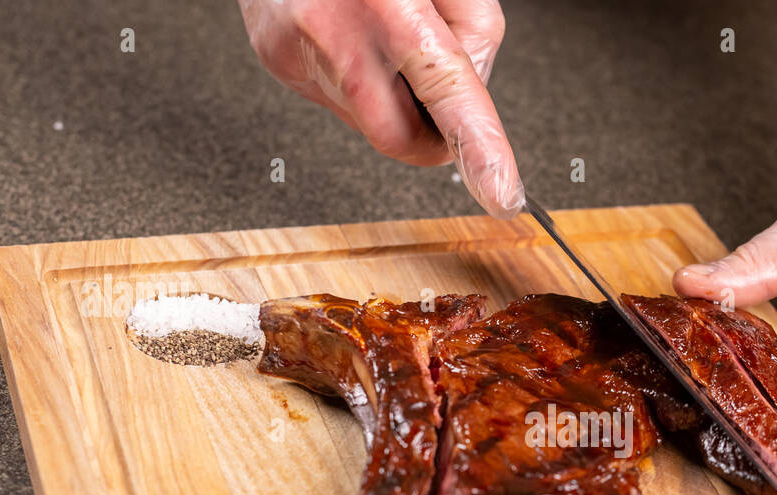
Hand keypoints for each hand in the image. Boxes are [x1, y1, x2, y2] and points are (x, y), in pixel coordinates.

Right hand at [239, 0, 523, 217]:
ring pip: (366, 119)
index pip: (448, 95)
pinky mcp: (273, 58)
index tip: (502, 194)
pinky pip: (333, 94)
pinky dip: (353, 72)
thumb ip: (474, 30)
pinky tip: (348, 27)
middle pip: (399, 138)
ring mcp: (295, 51)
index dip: (481, 151)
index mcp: (390, 6)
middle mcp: (335, 33)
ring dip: (387, 90)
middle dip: (425, 130)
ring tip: (378, 26)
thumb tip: (471, 88)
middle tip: (432, 88)